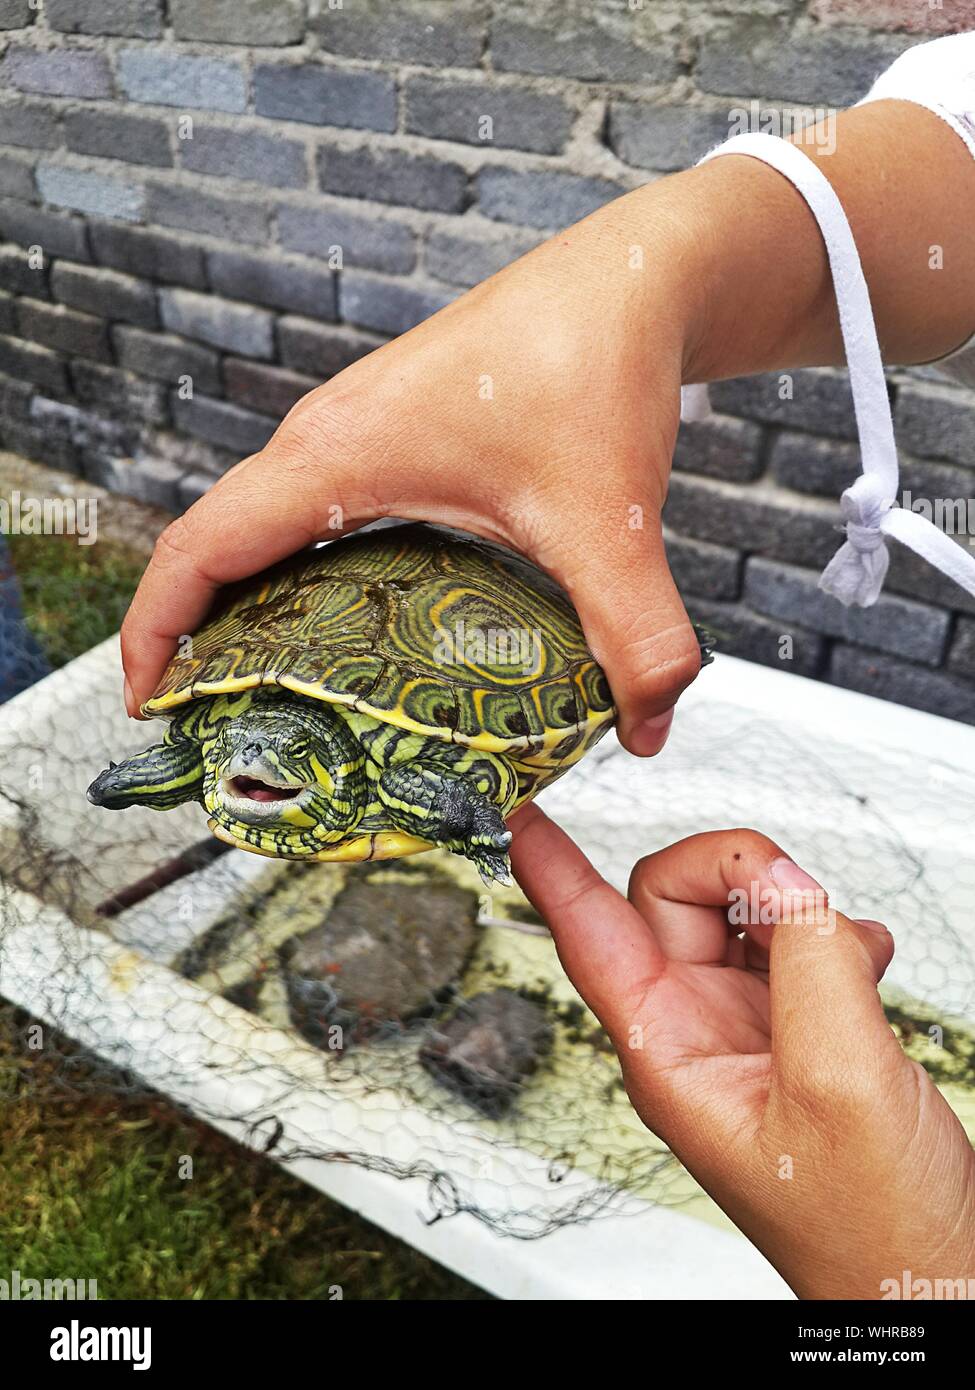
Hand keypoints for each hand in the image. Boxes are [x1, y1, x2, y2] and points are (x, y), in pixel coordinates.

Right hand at [120, 185, 711, 753]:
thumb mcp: (607, 519)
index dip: (158, 630)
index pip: (202, 547)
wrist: (633, 276)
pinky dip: (302, 575)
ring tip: (267, 698)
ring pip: (266, 529)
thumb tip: (648, 732)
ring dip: (247, 605)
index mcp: (338, 456)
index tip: (150, 705)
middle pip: (219, 545)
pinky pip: (313, 514)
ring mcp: (356, 434)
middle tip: (214, 728)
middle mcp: (327, 441)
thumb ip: (634, 634)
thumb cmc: (598, 363)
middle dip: (196, 635)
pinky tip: (350, 632)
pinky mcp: (393, 436)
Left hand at [510, 809, 974, 1299]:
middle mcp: (696, 1032)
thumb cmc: (868, 1227)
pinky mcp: (800, 1031)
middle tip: (790, 886)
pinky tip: (867, 960)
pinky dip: (836, 937)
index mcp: (669, 1052)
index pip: (588, 937)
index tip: (519, 816)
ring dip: (792, 909)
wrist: (931, 1281)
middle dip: (727, 871)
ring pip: (739, 915)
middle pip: (672, 901)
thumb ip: (807, 963)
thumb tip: (786, 880)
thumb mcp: (836, 1082)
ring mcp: (748, 1030)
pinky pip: (798, 946)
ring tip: (845, 946)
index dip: (551, 869)